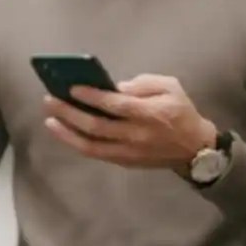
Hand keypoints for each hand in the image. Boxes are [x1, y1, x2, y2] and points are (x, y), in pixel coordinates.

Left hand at [42, 74, 215, 171]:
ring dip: (67, 133)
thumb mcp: (170, 87)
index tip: (72, 87)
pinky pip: (97, 154)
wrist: (195, 148)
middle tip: (50, 101)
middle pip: (96, 127)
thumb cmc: (181, 112)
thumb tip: (116, 87)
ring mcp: (128, 152)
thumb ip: (144, 84)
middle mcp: (135, 135)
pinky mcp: (125, 162)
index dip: (91, 97)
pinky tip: (65, 132)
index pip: (114, 105)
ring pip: (91, 146)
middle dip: (69, 113)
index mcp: (149, 114)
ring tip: (50, 120)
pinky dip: (78, 144)